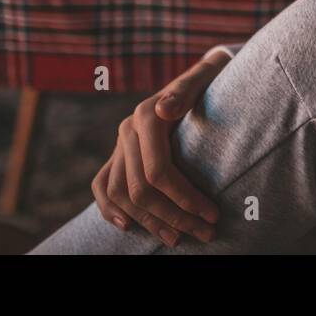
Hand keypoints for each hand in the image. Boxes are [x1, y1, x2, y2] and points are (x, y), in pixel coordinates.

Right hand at [91, 52, 228, 247]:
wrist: (195, 77)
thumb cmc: (205, 82)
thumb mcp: (201, 80)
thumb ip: (184, 91)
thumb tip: (165, 108)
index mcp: (147, 115)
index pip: (159, 171)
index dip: (185, 198)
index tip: (211, 215)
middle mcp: (128, 130)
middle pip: (142, 189)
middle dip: (174, 216)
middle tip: (205, 233)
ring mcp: (120, 144)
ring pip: (122, 194)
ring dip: (148, 222)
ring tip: (177, 238)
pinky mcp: (118, 154)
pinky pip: (103, 185)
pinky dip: (110, 208)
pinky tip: (128, 226)